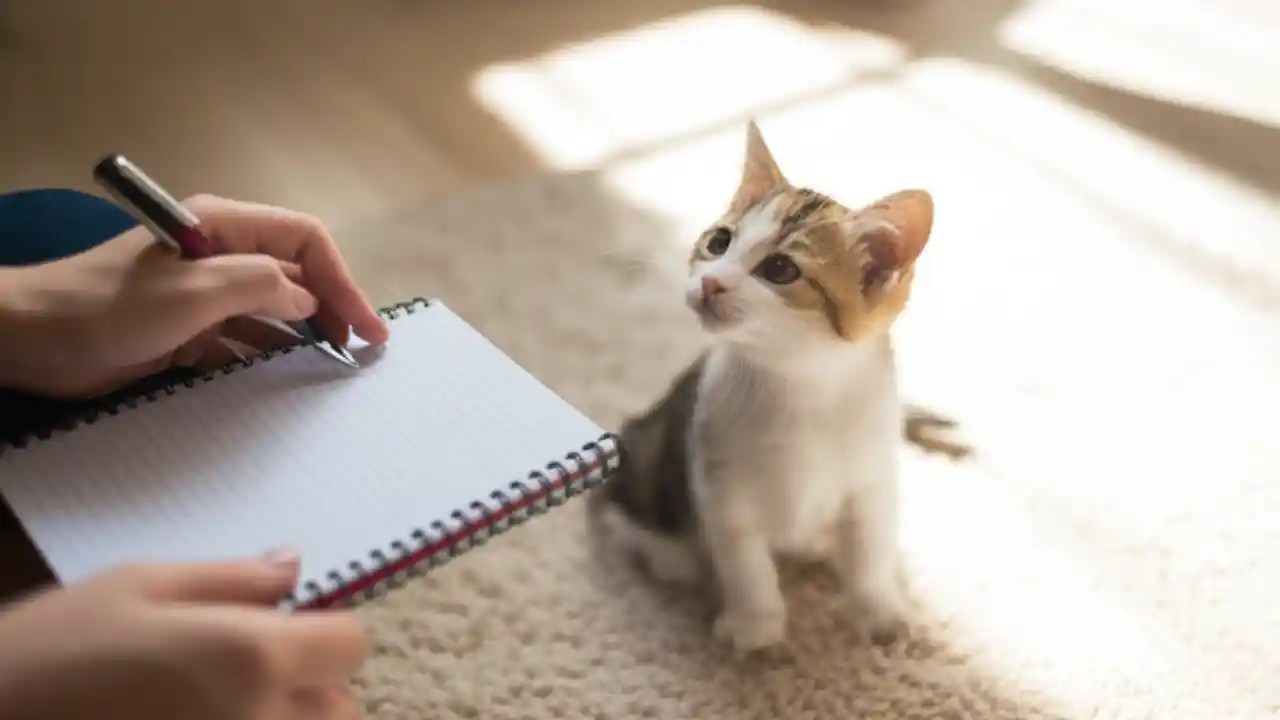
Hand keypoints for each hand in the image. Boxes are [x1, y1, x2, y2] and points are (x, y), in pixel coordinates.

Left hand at [0, 195, 389, 397]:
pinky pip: (243, 341)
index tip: (367, 326)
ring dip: (304, 337)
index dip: (342, 279)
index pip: (303, 240)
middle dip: (332, 308)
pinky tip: (288, 380)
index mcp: (221, 227)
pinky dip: (268, 358)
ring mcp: (203, 294)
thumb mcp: (192, 292)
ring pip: (272, 311)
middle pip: (294, 275)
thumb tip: (310, 298)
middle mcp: (218, 254)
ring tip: (334, 369)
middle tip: (360, 352)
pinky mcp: (187, 330)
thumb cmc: (107, 308)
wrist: (29, 340)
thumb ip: (261, 286)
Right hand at [0, 552, 366, 719]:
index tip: (286, 632)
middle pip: (338, 708)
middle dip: (308, 688)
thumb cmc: (50, 651)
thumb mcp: (137, 586)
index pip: (349, 645)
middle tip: (243, 677)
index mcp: (252, 656)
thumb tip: (293, 567)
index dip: (321, 634)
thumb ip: (230, 580)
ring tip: (221, 709)